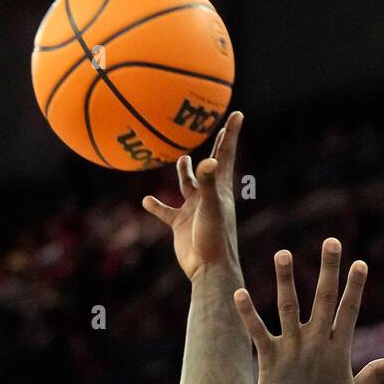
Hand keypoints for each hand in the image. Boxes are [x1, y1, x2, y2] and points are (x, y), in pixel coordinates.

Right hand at [142, 111, 243, 281]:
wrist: (209, 271)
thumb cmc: (215, 240)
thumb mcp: (211, 209)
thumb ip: (209, 184)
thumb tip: (208, 160)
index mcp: (221, 189)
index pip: (226, 154)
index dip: (231, 133)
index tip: (237, 113)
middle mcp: (209, 196)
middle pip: (212, 164)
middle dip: (216, 145)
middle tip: (219, 127)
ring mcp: (194, 210)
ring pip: (188, 185)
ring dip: (185, 173)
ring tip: (182, 159)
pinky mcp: (181, 225)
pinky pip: (165, 211)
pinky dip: (156, 206)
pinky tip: (146, 201)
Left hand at [233, 237, 383, 383]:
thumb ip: (374, 375)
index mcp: (338, 351)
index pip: (349, 311)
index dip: (355, 286)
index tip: (360, 263)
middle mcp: (316, 345)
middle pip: (325, 299)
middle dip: (330, 269)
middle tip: (332, 241)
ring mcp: (293, 351)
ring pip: (288, 307)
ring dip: (286, 279)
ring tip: (282, 253)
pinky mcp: (270, 361)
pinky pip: (258, 332)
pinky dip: (248, 313)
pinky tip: (238, 293)